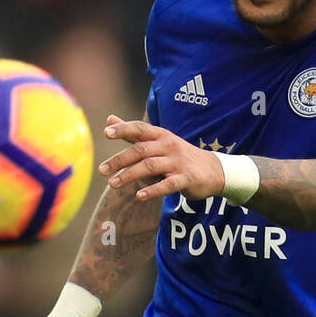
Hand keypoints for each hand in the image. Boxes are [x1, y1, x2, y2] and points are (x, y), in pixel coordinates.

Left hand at [98, 114, 225, 201]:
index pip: (140, 129)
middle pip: (141, 150)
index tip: (107, 133)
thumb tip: (109, 120)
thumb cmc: (179, 155)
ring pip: (150, 167)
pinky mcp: (186, 179)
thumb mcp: (159, 141)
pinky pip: (168, 185)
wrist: (213, 170)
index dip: (124, 129)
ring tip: (113, 184)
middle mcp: (169, 146)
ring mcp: (178, 162)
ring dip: (130, 175)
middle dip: (120, 160)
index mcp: (161, 135)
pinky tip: (139, 196)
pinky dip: (153, 190)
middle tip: (102, 170)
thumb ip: (133, 133)